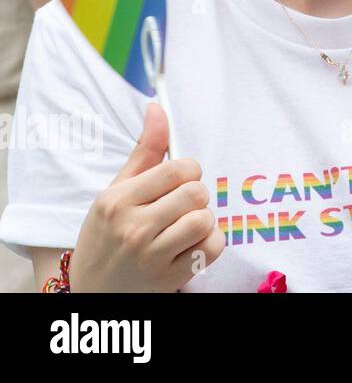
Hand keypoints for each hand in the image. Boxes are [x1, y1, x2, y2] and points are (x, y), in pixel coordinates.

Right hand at [67, 103, 223, 291]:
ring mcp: (151, 257)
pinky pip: (211, 248)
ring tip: (184, 227)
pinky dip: (209, 245)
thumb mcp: (116, 191)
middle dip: (196, 197)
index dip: (189, 171)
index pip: (178, 169)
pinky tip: (189, 246)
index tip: (180, 181)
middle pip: (196, 193)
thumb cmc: (108, 234)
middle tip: (181, 206)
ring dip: (203, 221)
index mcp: (117, 201)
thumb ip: (143, 151)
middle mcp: (133, 228)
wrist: (92, 290)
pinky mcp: (169, 279)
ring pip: (205, 220)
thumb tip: (157, 107)